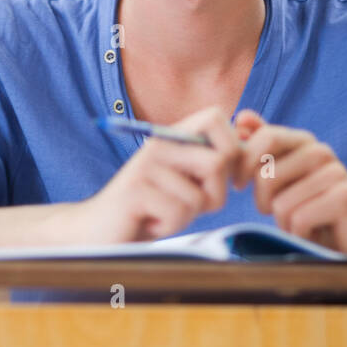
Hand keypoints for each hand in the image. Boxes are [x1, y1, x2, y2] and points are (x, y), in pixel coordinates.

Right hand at [73, 106, 245, 243]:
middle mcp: (159, 144)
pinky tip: (149, 223)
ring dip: (187, 216)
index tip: (228, 179)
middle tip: (190, 205)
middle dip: (214, 195)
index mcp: (172, 136)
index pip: (216, 116)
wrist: (97, 230)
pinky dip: (169, 227)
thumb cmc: (151, 209)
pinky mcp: (135, 192)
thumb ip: (209, 163)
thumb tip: (249, 142)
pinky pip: (178, 214)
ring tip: (162, 214)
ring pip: (200, 195)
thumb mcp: (184, 181)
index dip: (233, 148)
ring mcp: (145, 166)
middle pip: (218, 162)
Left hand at [231, 110, 346, 254]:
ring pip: (281, 204)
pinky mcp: (345, 198)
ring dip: (284, 223)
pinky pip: (299, 219)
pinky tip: (313, 234)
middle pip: (266, 174)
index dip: (242, 164)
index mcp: (304, 141)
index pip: (264, 137)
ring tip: (301, 223)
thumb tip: (242, 117)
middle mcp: (322, 151)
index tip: (239, 183)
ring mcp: (337, 173)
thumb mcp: (280, 176)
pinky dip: (299, 234)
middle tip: (277, 211)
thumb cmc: (309, 206)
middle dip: (262, 201)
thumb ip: (260, 147)